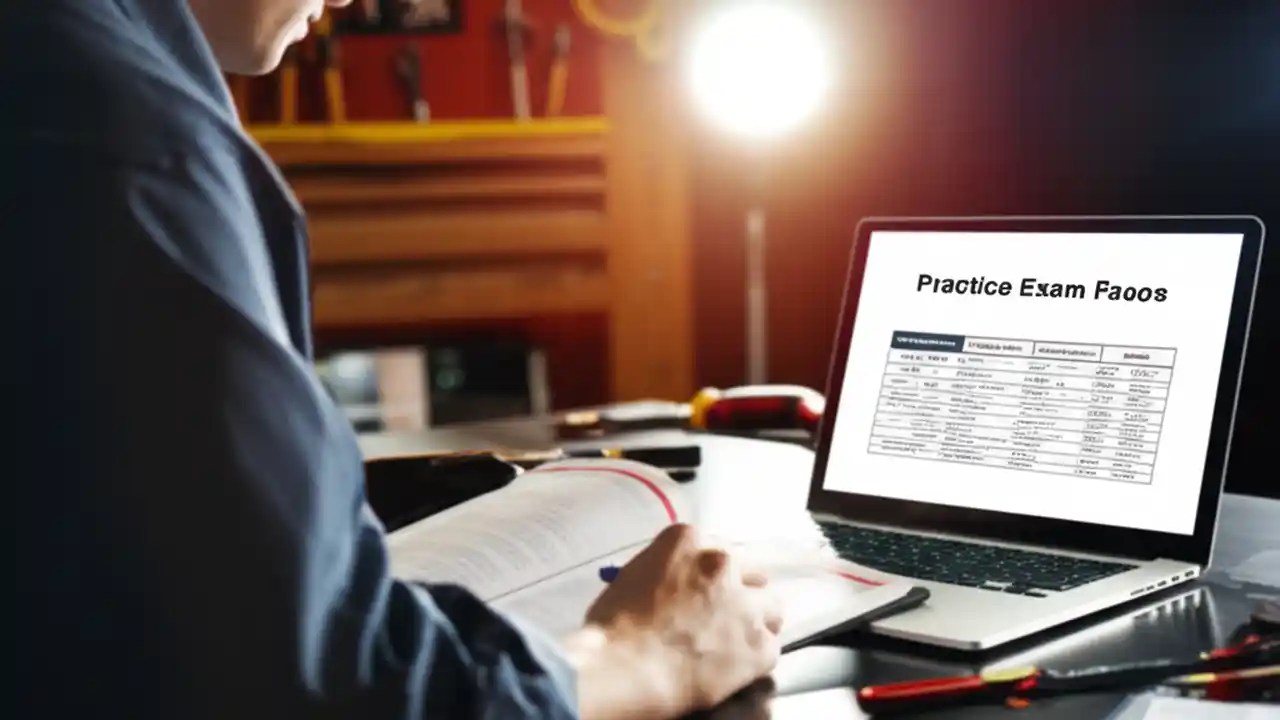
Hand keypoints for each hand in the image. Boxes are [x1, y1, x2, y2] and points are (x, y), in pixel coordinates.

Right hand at [562, 524, 782, 719]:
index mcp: (688, 541)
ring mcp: (746, 604)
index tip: (704, 589)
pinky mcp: (760, 645)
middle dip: (741, 591)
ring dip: (756, 621)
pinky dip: (755, 657)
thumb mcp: (634, 577)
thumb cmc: (613, 627)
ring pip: (771, 607)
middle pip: (751, 573)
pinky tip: (733, 667)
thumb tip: (677, 584)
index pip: (715, 549)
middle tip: (724, 614)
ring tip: (734, 642)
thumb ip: (667, 570)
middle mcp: (723, 564)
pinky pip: (771, 646)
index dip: (710, 574)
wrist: (623, 668)